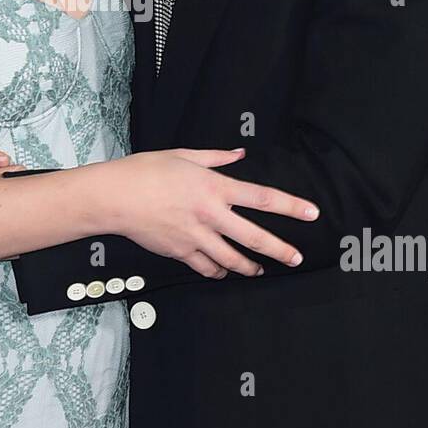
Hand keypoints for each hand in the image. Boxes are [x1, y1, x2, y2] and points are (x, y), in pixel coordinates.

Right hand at [108, 148, 319, 277]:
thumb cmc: (145, 170)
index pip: (261, 197)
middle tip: (296, 259)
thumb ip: (216, 157)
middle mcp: (210, 214)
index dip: (290, 206)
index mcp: (214, 187)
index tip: (312, 213)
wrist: (115, 197)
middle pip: (253, 236)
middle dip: (279, 250)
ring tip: (260, 271)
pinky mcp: (180, 252)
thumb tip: (239, 154)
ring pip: (231, 259)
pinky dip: (218, 272)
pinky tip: (224, 272)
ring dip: (249, 267)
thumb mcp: (183, 155)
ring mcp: (195, 236)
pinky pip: (206, 267)